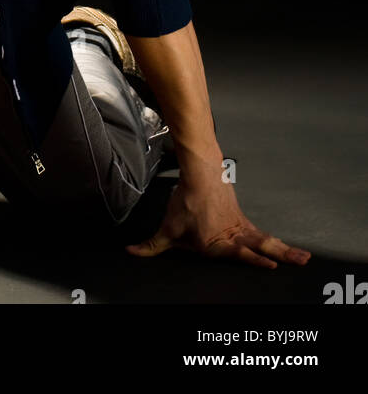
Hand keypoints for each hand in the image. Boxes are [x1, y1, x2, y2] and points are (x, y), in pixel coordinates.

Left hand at [125, 179, 311, 268]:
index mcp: (215, 241)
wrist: (200, 171)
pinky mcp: (243, 220)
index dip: (253, 259)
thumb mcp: (167, 228)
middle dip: (279, 254)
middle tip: (301, 260)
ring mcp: (240, 227)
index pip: (236, 253)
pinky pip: (261, 234)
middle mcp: (232, 235)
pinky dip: (275, 243)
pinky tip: (288, 250)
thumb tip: (131, 253)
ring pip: (265, 240)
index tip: (270, 264)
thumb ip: (152, 246)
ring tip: (305, 258)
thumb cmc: (185, 201)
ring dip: (285, 249)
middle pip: (259, 246)